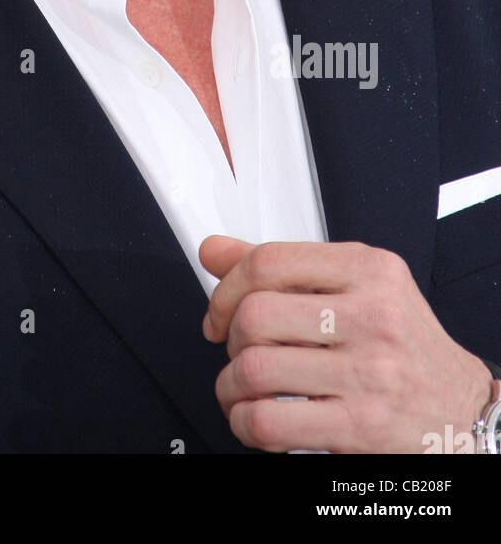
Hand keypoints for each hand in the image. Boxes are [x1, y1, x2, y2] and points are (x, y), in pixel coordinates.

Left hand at [199, 235, 492, 453]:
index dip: (227, 288)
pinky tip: (256, 417)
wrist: (462, 409)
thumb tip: (214, 251)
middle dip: (230, 339)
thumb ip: (285, 268)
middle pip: (255, 316)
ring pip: (254, 369)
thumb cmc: (405, 345)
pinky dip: (245, 422)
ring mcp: (369, 372)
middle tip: (238, 352)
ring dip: (230, 386)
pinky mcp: (361, 426)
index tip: (220, 311)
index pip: (269, 261)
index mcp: (369, 270)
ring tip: (242, 388)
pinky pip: (269, 421)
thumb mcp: (357, 287)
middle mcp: (373, 315)